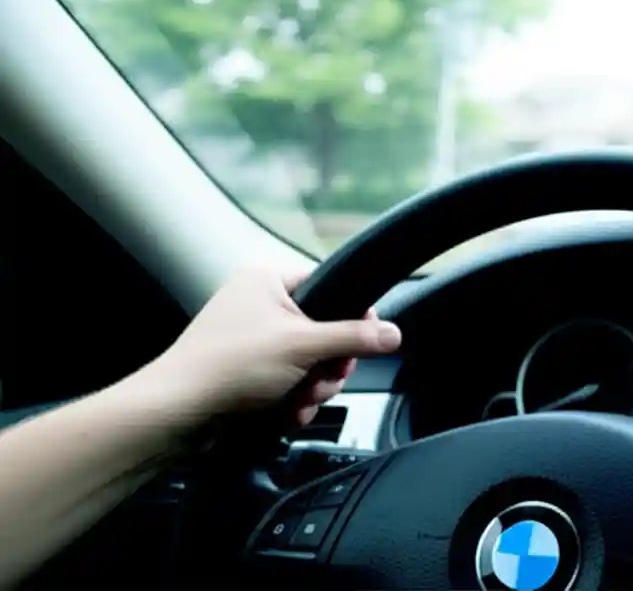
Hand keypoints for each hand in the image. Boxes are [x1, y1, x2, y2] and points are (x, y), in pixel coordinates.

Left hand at [137, 267, 401, 425]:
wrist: (177, 415)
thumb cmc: (226, 367)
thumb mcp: (303, 346)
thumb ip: (354, 337)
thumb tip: (392, 333)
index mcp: (267, 280)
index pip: (330, 287)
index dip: (350, 318)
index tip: (360, 343)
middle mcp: (259, 304)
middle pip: (325, 331)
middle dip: (328, 365)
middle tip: (321, 379)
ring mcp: (253, 340)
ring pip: (311, 362)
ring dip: (313, 388)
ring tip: (298, 400)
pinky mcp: (248, 372)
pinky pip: (291, 381)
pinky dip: (294, 400)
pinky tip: (287, 412)